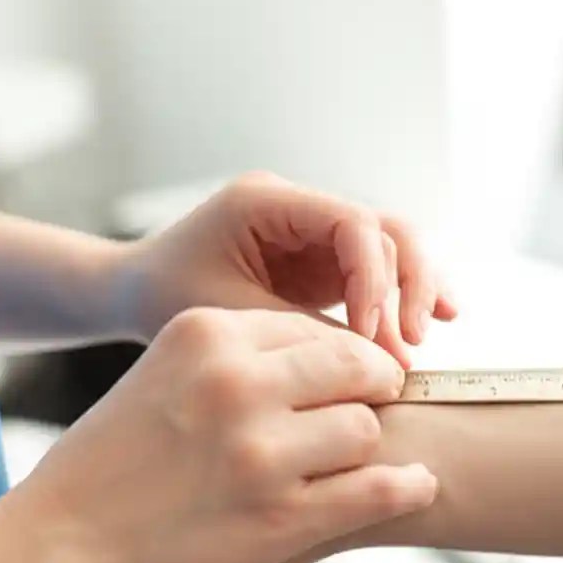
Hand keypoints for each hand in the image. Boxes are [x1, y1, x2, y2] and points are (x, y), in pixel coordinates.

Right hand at [6, 308, 438, 562]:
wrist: (60, 548)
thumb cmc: (105, 465)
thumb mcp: (158, 380)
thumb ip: (231, 360)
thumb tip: (317, 360)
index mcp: (203, 334)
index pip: (306, 326)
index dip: (334, 353)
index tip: (345, 373)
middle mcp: (236, 381)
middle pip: (351, 364)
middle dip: (371, 384)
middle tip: (378, 401)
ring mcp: (261, 450)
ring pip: (363, 427)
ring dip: (367, 446)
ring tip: (356, 458)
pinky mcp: (280, 516)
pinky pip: (377, 488)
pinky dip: (404, 486)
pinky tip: (412, 483)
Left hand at [120, 172, 456, 366]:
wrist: (132, 294)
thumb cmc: (166, 298)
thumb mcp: (229, 316)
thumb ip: (300, 330)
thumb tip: (375, 362)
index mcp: (267, 201)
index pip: (351, 221)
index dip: (374, 276)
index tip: (371, 334)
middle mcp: (298, 207)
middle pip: (383, 227)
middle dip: (407, 281)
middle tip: (414, 339)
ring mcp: (313, 232)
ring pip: (390, 247)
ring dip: (414, 290)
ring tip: (424, 340)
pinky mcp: (320, 262)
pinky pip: (376, 273)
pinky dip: (400, 299)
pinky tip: (431, 325)